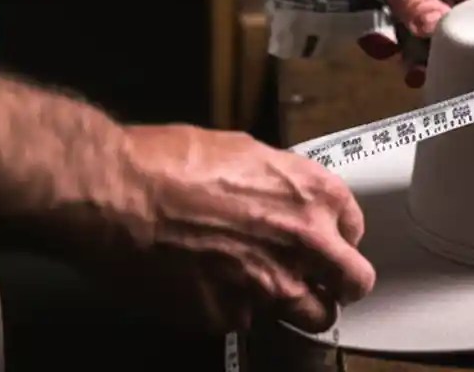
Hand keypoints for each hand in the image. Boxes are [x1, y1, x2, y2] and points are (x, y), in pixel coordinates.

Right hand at [88, 124, 373, 334]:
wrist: (118, 193)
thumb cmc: (168, 163)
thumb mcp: (243, 152)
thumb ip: (280, 183)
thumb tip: (283, 197)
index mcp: (313, 194)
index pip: (355, 230)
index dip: (338, 238)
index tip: (327, 243)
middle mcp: (304, 242)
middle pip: (353, 283)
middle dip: (341, 284)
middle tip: (325, 284)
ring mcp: (270, 285)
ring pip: (313, 316)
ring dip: (298, 306)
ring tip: (269, 291)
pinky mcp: (230, 315)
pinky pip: (247, 321)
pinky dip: (233, 308)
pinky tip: (209, 286)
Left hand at [274, 0, 473, 86]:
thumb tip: (434, 31)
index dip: (470, 25)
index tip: (460, 53)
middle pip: (446, 17)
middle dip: (435, 43)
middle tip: (428, 69)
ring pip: (416, 27)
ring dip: (408, 47)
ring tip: (405, 68)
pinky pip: (387, 27)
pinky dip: (382, 39)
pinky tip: (377, 47)